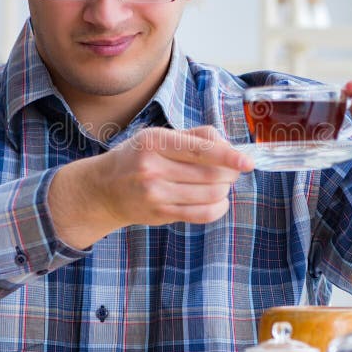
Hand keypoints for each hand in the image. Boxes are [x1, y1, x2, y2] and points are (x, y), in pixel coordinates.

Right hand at [49, 126, 253, 247]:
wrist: (104, 189)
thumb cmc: (137, 158)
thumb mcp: (158, 136)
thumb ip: (195, 136)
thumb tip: (228, 145)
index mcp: (154, 141)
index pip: (200, 149)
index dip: (229, 156)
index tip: (248, 162)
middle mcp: (153, 167)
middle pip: (210, 174)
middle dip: (230, 173)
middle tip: (232, 170)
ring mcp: (155, 193)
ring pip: (210, 194)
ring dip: (224, 190)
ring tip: (221, 184)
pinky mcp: (160, 214)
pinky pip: (202, 214)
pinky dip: (219, 208)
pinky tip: (218, 201)